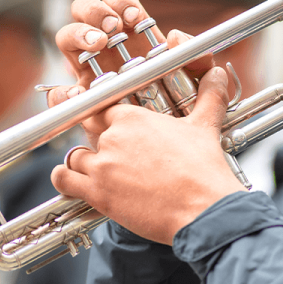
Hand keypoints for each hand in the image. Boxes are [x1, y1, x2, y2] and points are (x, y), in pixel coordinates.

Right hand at [47, 0, 214, 146]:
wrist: (167, 156)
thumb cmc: (181, 115)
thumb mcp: (199, 86)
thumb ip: (198, 59)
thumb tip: (174, 36)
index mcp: (133, 37)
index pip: (116, 1)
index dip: (120, 1)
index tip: (133, 17)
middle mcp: (106, 49)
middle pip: (84, 9)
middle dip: (95, 11)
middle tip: (112, 29)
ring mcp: (88, 73)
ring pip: (66, 38)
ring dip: (78, 34)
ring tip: (98, 45)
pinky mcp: (79, 103)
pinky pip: (58, 92)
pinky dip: (63, 90)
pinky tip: (80, 93)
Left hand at [51, 66, 245, 245]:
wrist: (203, 210)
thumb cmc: (204, 171)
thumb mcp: (205, 126)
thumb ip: (209, 96)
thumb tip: (219, 73)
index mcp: (134, 118)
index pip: (105, 110)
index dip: (107, 121)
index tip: (112, 130)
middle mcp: (113, 137)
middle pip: (90, 133)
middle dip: (100, 144)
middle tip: (115, 157)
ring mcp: (102, 165)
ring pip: (76, 157)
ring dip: (84, 164)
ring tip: (99, 173)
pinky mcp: (97, 193)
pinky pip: (64, 179)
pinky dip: (63, 179)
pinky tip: (71, 181)